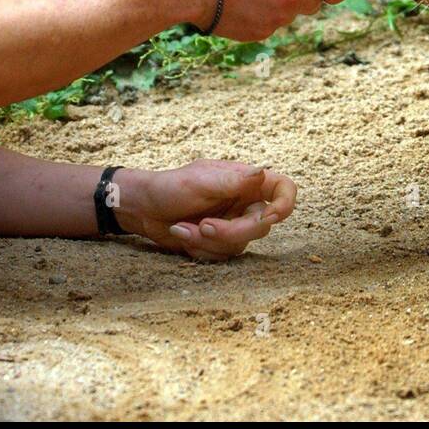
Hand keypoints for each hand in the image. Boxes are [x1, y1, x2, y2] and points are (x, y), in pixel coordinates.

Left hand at [114, 161, 297, 260]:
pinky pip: (221, 256)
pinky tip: (181, 234)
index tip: (271, 216)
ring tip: (182, 228)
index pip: (283, 189)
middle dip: (231, 232)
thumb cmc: (170, 186)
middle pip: (261, 226)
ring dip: (208, 241)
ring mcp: (233, 224)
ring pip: (239, 245)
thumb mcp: (200, 181)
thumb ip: (233, 181)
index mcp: (246, 182)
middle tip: (204, 226)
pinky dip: (199, 248)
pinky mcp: (219, 242)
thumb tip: (262, 173)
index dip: (285, 203)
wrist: (143, 208)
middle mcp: (244, 204)